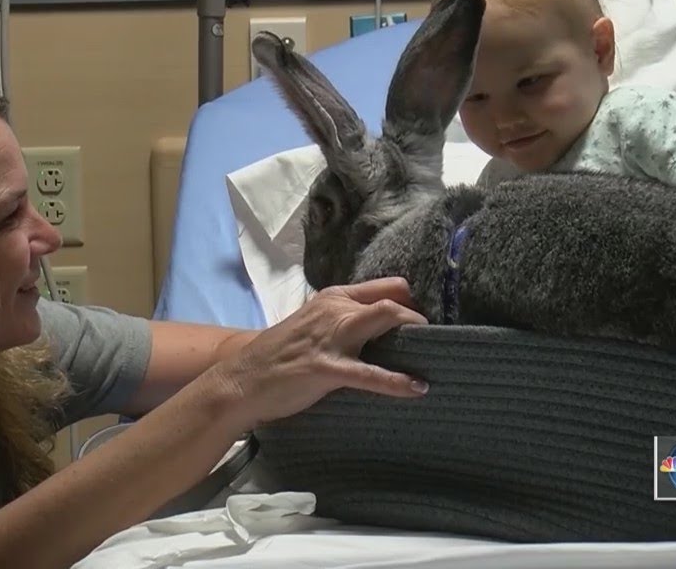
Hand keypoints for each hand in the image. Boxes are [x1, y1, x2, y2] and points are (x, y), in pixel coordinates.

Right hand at [210, 277, 429, 430]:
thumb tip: (383, 330)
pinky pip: (371, 373)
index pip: (387, 286)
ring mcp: (330, 338)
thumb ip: (344, 321)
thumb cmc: (280, 356)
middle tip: (435, 343)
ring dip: (414, 334)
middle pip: (392, 300)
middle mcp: (335, 310)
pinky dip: (398, 381)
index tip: (426, 322)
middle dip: (419, 319)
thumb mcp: (314, 326)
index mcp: (333, 298)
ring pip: (386, 320)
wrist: (241, 380)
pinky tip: (417, 388)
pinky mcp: (325, 368)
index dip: (411, 301)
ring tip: (435, 355)